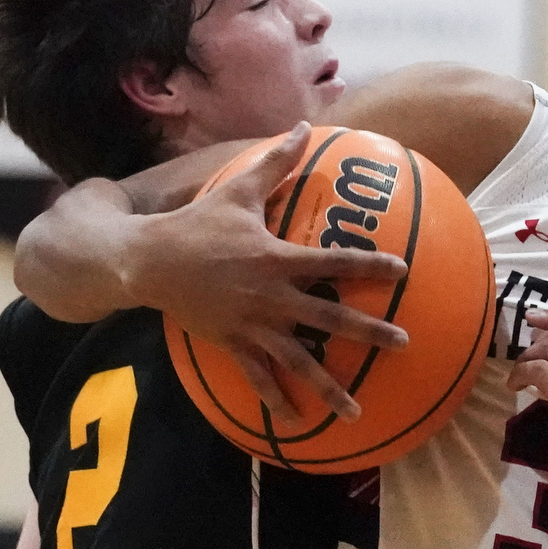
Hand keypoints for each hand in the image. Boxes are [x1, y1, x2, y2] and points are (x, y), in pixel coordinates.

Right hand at [123, 124, 409, 424]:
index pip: (333, 263)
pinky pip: (258, 377)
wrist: (145, 261)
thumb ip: (276, 162)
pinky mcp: (231, 343)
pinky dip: (276, 399)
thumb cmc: (197, 223)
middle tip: (402, 344)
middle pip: (328, 319)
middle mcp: (270, 296)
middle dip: (368, 332)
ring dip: (328, 386)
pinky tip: (296, 422)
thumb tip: (301, 126)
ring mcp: (251, 325)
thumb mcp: (237, 190)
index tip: (401, 272)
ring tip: (357, 411)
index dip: (368, 266)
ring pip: (297, 361)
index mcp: (276, 259)